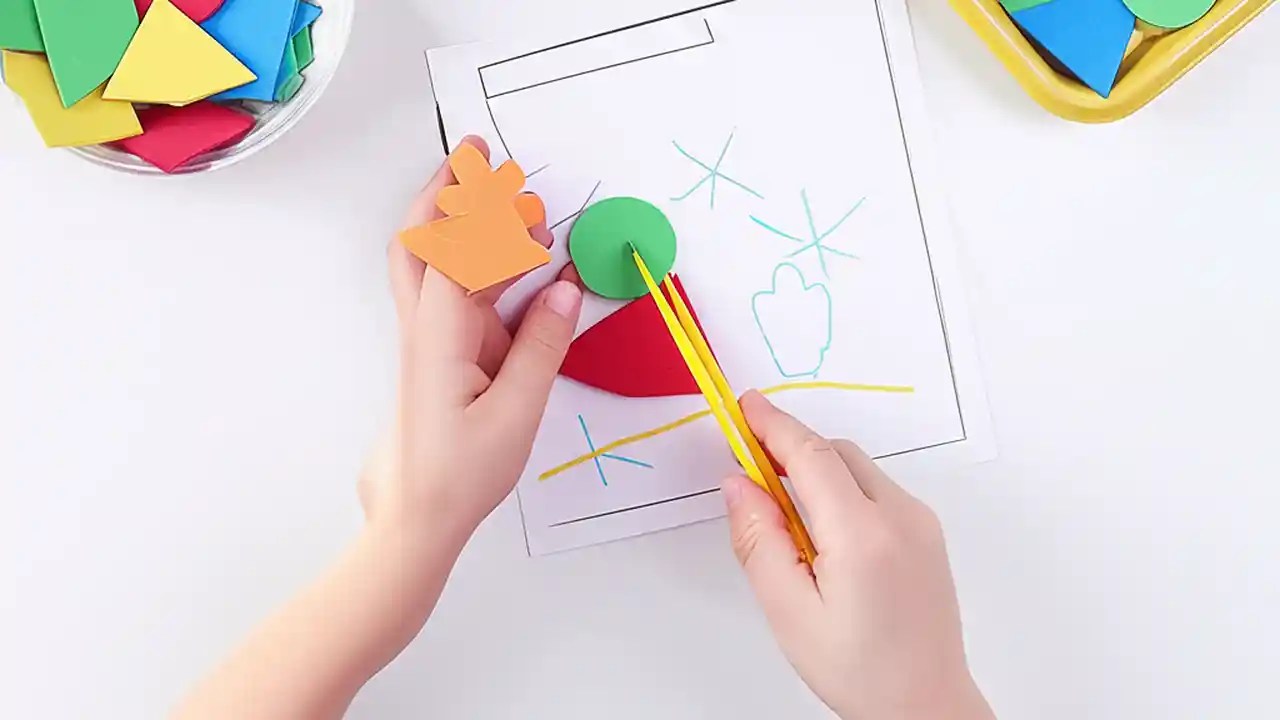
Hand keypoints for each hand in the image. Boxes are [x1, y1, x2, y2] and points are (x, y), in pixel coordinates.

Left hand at [362, 136, 582, 545]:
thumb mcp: (516, 413)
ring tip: (501, 199)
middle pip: (421, 240)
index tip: (505, 173)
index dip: (480, 207)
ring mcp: (428, 339)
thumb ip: (542, 347)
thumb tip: (565, 291)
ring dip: (462, 224)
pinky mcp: (438, 354)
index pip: (457, 251)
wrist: (415, 515)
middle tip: (474, 155)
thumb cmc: (459, 473)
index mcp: (439, 335)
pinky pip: (453, 292)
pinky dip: (475, 263)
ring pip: (433, 262)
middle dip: (445, 191)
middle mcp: (425, 326)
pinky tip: (509, 262)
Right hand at [722, 392, 992, 719]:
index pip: (810, 455)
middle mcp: (900, 517)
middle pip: (835, 453)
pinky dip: (841, 490)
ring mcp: (920, 522)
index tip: (744, 407)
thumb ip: (759, 540)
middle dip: (790, 448)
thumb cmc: (860, 671)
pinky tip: (821, 530)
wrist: (926, 705)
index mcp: (863, 536)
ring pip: (857, 468)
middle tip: (748, 463)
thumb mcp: (789, 612)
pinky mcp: (927, 532)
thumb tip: (739, 485)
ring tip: (783, 514)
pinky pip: (876, 489)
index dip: (772, 425)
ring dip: (816, 470)